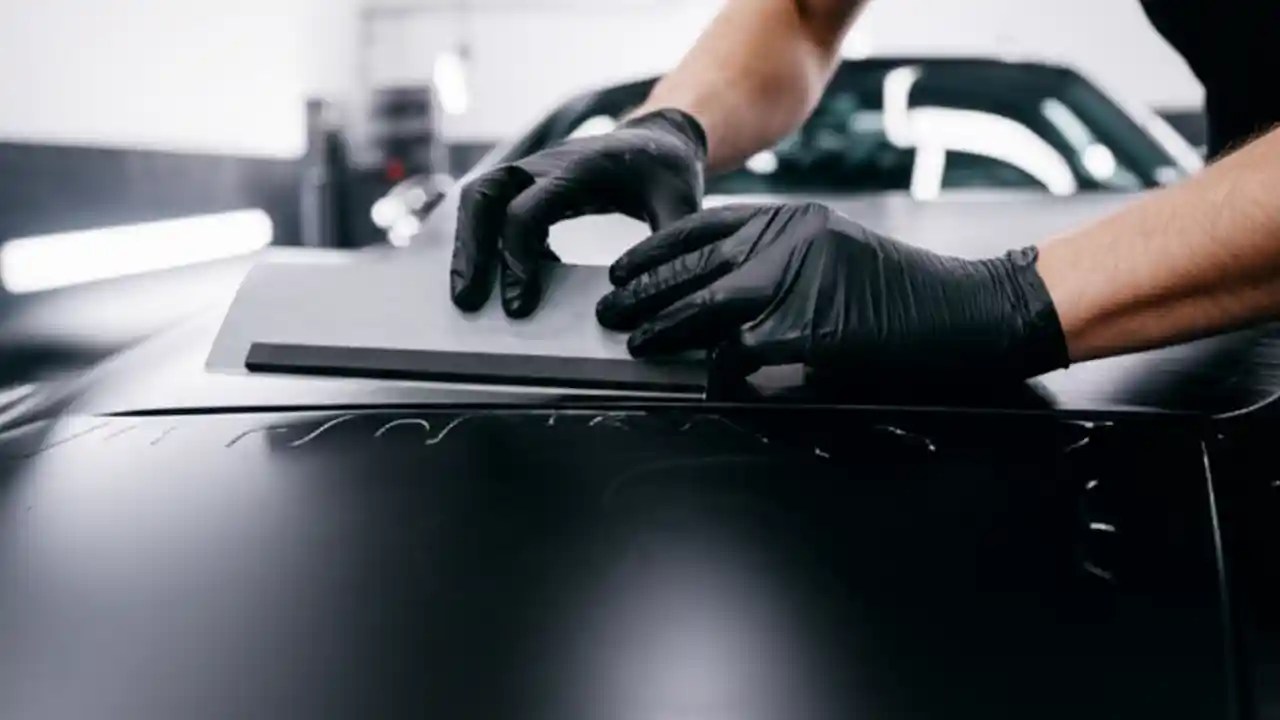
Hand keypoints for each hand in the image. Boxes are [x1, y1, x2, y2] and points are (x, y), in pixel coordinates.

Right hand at [451, 109, 705, 316]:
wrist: (659, 139)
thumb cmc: (667, 170)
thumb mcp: (681, 203)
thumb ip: (669, 245)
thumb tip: (652, 294)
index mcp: (579, 168)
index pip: (527, 211)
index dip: (517, 259)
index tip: (520, 306)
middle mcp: (545, 165)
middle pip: (484, 195)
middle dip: (471, 250)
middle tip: (467, 301)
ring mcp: (533, 172)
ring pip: (479, 198)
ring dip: (468, 245)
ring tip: (467, 296)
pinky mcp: (531, 187)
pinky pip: (493, 209)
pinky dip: (487, 243)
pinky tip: (503, 283)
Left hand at [596, 203, 1069, 380]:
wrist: (971, 310)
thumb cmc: (907, 293)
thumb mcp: (836, 255)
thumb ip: (781, 265)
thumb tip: (722, 299)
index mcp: (793, 219)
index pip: (704, 227)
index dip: (656, 250)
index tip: (623, 268)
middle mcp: (788, 240)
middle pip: (693, 265)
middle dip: (643, 290)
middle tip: (610, 309)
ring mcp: (796, 281)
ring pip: (703, 306)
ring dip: (661, 327)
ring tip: (633, 340)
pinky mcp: (807, 328)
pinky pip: (738, 354)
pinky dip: (718, 372)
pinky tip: (705, 381)